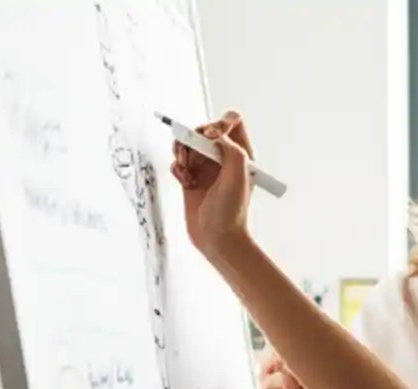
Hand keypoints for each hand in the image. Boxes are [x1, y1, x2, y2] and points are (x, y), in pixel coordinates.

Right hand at [170, 109, 254, 254]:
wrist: (216, 238)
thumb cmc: (231, 211)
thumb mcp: (238, 175)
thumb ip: (230, 148)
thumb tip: (213, 134)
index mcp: (241, 153)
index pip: (231, 121)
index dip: (218, 122)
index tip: (209, 136)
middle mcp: (224, 157)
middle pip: (204, 129)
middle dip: (193, 138)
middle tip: (189, 156)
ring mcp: (207, 167)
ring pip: (188, 143)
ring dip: (181, 152)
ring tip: (186, 172)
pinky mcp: (192, 178)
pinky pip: (179, 160)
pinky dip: (177, 167)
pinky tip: (184, 182)